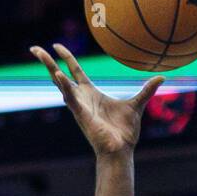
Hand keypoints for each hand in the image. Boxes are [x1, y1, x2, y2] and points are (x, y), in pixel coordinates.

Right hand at [30, 43, 161, 154]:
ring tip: (38, 52)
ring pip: (59, 83)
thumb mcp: (138, 104)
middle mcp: (81, 98)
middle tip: (33, 47)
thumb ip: (147, 90)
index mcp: (91, 93)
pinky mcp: (81, 114)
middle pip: (59, 74)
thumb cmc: (125, 132)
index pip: (75, 71)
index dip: (66, 58)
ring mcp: (79, 105)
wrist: (121, 150)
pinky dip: (64, 87)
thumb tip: (162, 77)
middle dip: (47, 61)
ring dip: (49, 68)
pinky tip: (58, 75)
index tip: (56, 45)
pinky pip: (70, 98)